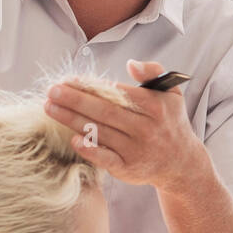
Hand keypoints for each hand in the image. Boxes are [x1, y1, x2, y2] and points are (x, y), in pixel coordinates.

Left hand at [44, 60, 202, 189]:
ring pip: (99, 131)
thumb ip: (153, 72)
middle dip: (74, 100)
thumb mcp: (171, 93)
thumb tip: (130, 64)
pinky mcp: (128, 168)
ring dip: (71, 119)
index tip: (69, 79)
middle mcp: (146, 128)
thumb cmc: (170, 122)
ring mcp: (136, 150)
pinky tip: (72, 139)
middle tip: (52, 90)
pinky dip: (89, 149)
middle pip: (104, 111)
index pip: (117, 93)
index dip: (91, 85)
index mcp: (154, 106)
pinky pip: (105, 158)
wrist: (182, 163)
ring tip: (50, 107)